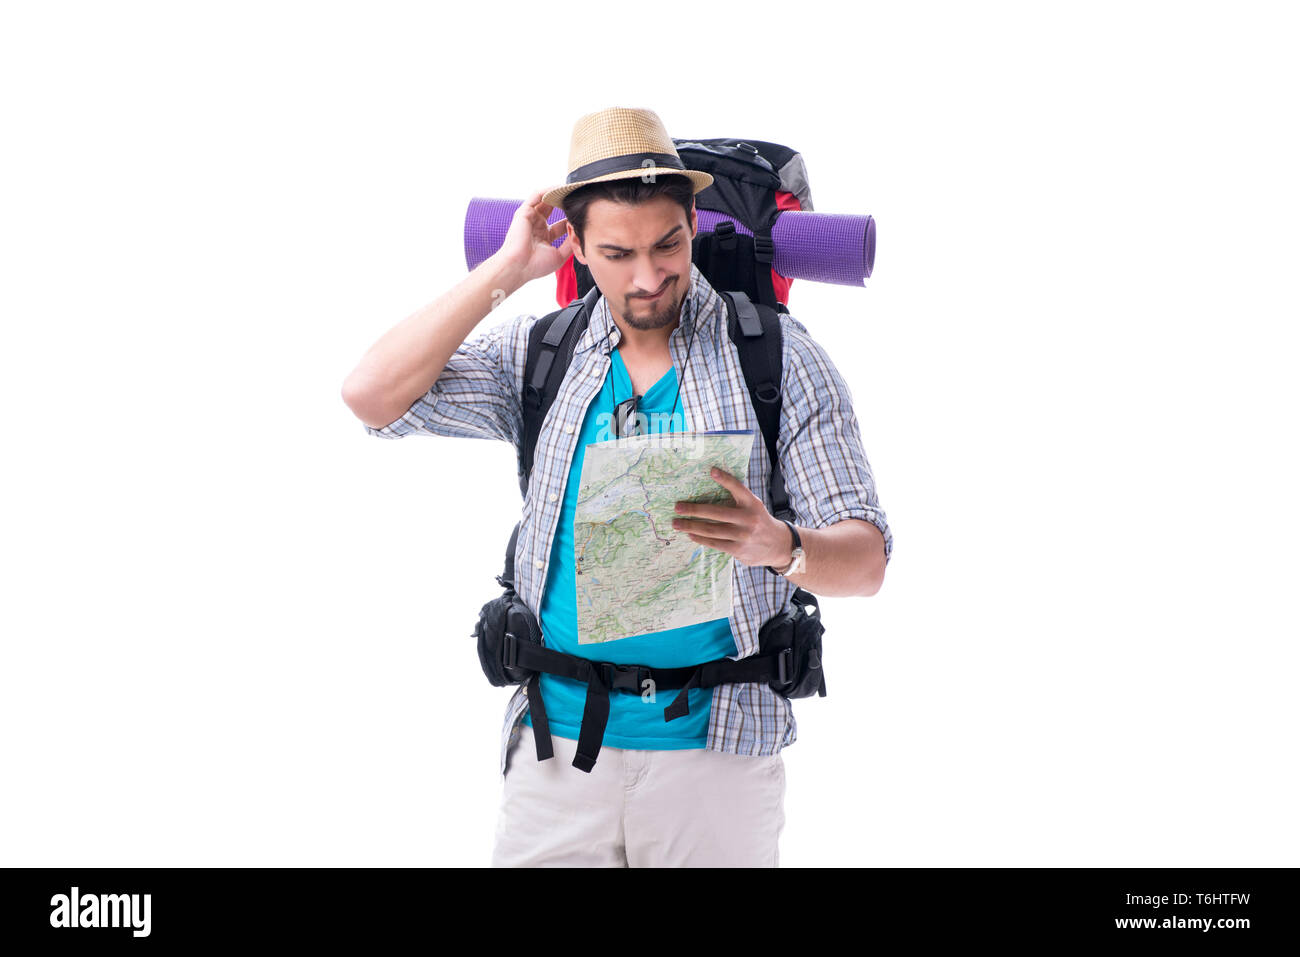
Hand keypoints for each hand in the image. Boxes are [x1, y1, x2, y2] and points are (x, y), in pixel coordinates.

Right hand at [495, 189, 574, 283]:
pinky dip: (547, 190)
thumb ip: (570, 244)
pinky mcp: (524, 211)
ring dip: (557, 194)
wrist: (518, 267)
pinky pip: (537, 195)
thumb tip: (580, 234)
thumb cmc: (535, 266)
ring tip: (571, 189)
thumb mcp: (559, 256)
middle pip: (553, 210)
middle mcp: (537, 226)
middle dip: (565, 203)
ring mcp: (530, 218)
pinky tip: (559, 188)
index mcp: (544, 237)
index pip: (561, 224)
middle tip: (578, 198)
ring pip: (545, 200)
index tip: (582, 214)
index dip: (571, 219)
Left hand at [672, 467, 791, 567]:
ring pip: (712, 530)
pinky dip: (701, 538)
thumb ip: (738, 498)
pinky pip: (715, 543)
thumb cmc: (759, 521)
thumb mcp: (754, 506)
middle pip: (717, 513)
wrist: (779, 545)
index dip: (726, 479)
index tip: (712, 471)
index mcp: (753, 504)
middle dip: (694, 510)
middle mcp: (749, 519)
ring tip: (677, 523)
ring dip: (692, 526)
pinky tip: (691, 534)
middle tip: (677, 507)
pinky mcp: (739, 550)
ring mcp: (743, 536)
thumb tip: (712, 483)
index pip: (739, 488)